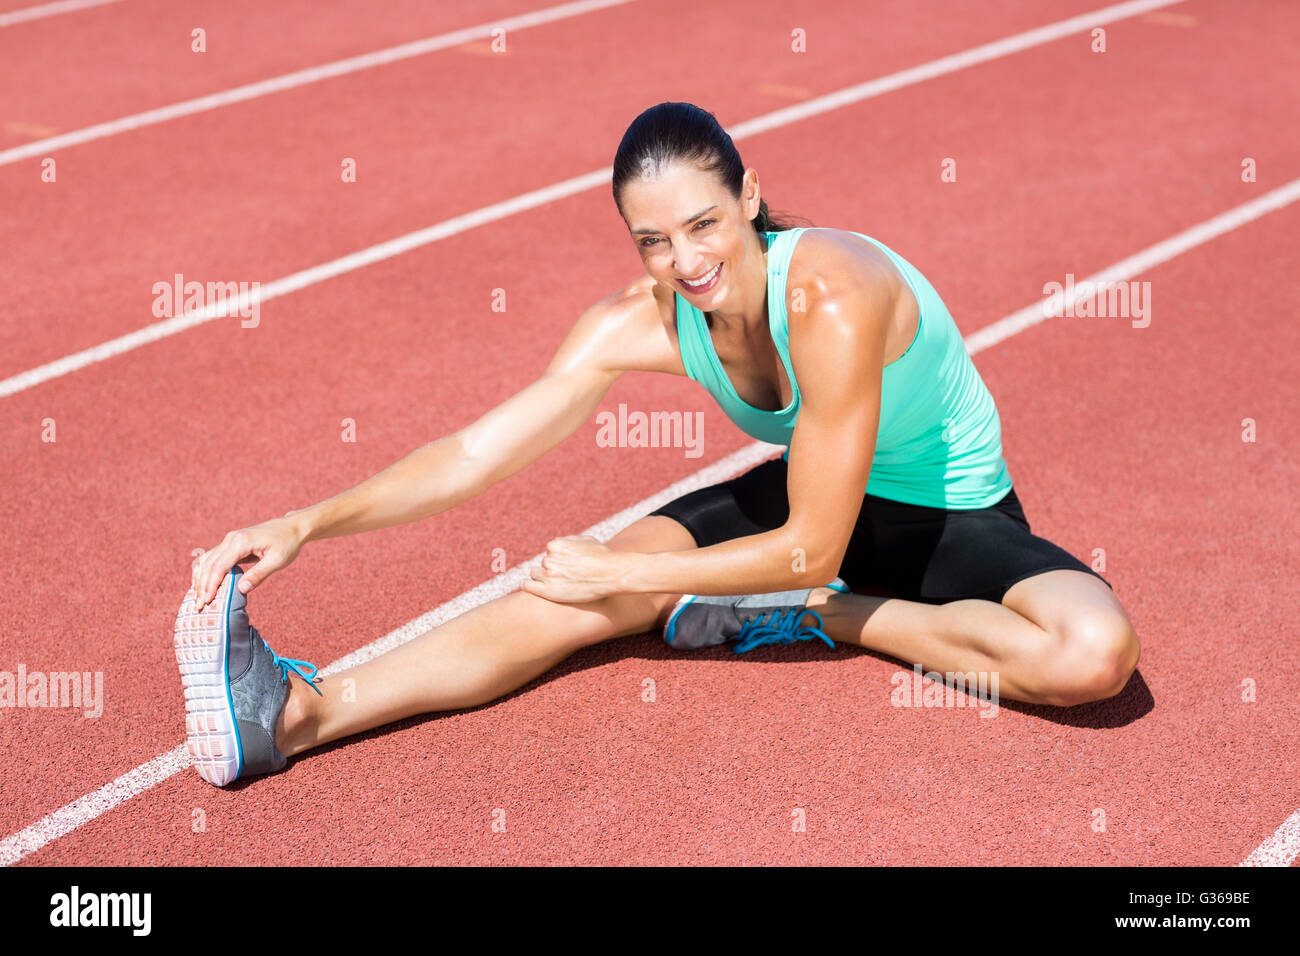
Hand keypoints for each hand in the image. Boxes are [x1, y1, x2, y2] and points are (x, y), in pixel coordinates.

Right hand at [191, 514, 306, 609]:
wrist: (292, 527)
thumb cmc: (287, 543)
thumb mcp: (277, 561)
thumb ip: (259, 574)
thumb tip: (241, 590)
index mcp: (241, 542)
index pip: (219, 566)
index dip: (211, 585)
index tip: (206, 601)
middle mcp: (231, 539)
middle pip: (209, 565)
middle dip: (202, 586)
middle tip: (198, 606)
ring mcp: (230, 540)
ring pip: (207, 561)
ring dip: (200, 579)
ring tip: (197, 598)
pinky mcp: (231, 543)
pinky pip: (213, 558)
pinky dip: (206, 571)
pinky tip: (202, 584)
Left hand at [520, 534, 629, 603]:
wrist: (610, 574)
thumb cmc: (602, 557)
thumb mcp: (586, 540)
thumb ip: (570, 540)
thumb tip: (562, 542)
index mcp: (555, 545)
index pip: (550, 552)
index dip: (559, 560)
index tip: (567, 566)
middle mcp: (549, 559)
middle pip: (543, 564)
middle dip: (551, 569)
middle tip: (566, 577)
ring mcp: (548, 575)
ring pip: (536, 574)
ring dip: (543, 578)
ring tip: (557, 584)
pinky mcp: (549, 591)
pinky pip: (528, 586)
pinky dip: (529, 585)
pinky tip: (529, 586)